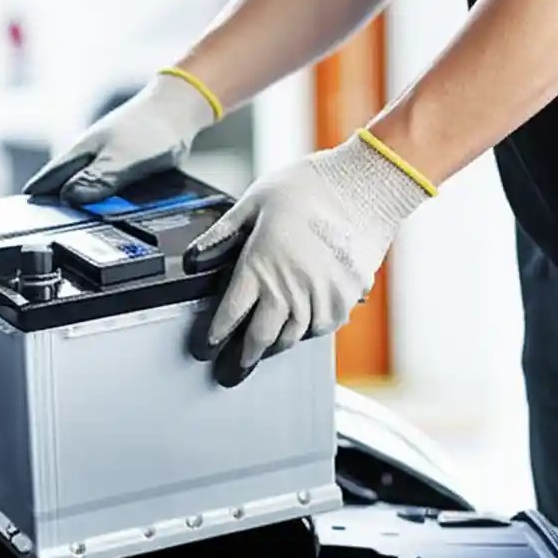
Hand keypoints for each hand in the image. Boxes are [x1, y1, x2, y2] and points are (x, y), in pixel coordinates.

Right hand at [24, 72, 218, 203]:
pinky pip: (109, 181)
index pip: (49, 178)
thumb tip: (70, 197)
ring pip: (87, 182)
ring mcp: (107, 156)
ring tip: (74, 217)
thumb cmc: (150, 130)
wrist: (181, 108)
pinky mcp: (126, 160)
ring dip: (81, 198)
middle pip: (65, 181)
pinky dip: (104, 194)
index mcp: (81, 153)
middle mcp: (90, 154)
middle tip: (47, 220)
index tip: (26, 213)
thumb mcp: (120, 160)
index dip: (37, 196)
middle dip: (55, 200)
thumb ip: (97, 180)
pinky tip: (109, 203)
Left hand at [186, 132, 433, 386]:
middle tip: (229, 372)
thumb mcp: (254, 202)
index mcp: (259, 265)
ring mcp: (320, 296)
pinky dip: (306, 333)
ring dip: (273, 348)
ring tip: (261, 352)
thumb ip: (221, 234)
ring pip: (291, 338)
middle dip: (241, 358)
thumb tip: (191, 260)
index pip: (229, 314)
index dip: (214, 336)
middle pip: (259, 337)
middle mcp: (289, 288)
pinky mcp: (346, 297)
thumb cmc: (309, 187)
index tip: (205, 348)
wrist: (366, 184)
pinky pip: (322, 328)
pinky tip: (298, 330)